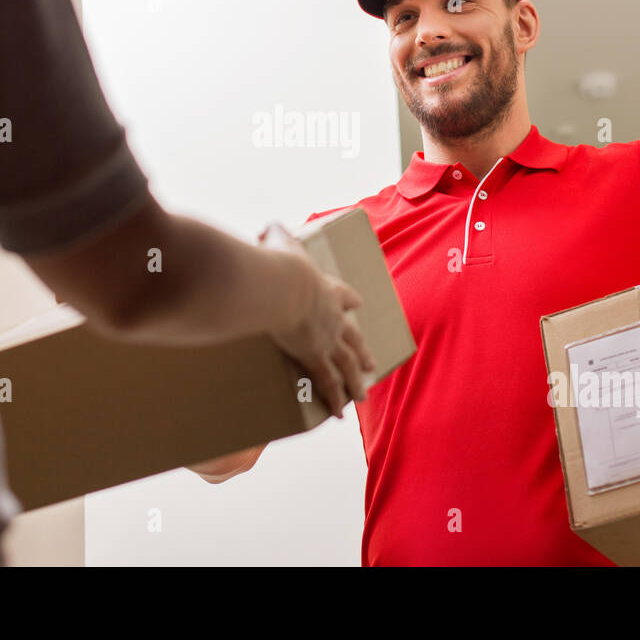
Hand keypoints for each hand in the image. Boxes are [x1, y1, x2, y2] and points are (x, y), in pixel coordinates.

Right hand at [259, 223, 374, 418]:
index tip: (359, 305)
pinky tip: (340, 413)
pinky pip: (328, 383)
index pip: (345, 297)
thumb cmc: (280, 264)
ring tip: (362, 393)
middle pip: (353, 337)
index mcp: (326, 289)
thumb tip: (268, 226)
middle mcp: (332, 316)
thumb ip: (276, 236)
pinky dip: (334, 398)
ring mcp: (327, 338)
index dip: (351, 301)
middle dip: (362, 350)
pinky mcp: (314, 356)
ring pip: (347, 364)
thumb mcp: (281, 245)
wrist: (283, 285)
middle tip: (371, 362)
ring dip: (355, 380)